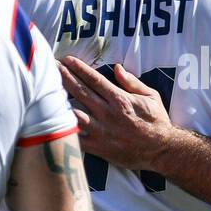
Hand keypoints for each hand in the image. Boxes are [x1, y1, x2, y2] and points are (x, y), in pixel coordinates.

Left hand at [58, 56, 174, 170]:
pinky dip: (65, 129)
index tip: (67, 60)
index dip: (79, 68)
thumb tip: (117, 68)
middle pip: (80, 92)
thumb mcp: (151, 96)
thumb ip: (132, 82)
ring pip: (74, 114)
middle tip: (52, 68)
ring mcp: (101, 131)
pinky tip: (55, 120)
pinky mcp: (98, 148)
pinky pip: (77, 138)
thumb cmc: (157, 122)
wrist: (162, 150)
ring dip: (61, 102)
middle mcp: (108, 113)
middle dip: (64, 78)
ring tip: (48, 92)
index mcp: (120, 99)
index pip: (94, 80)